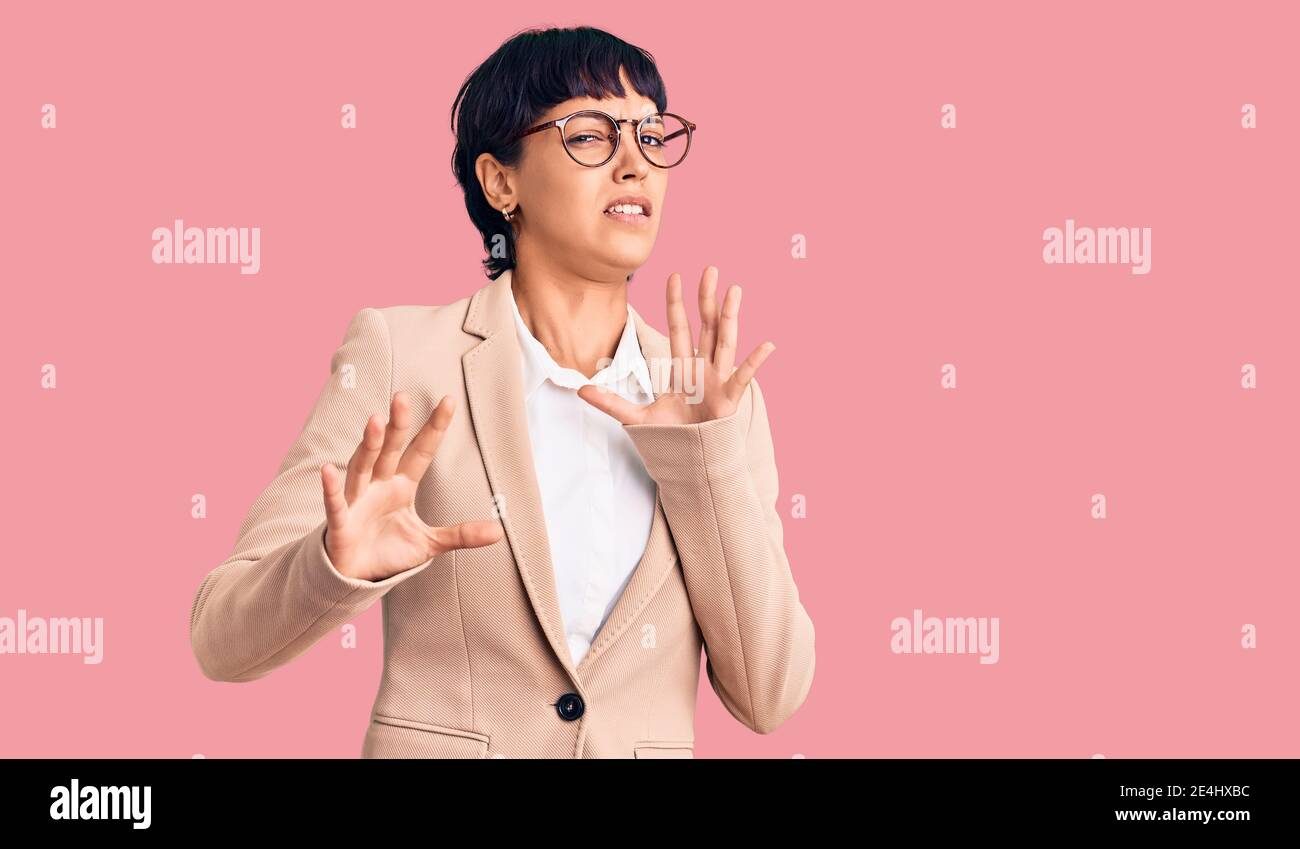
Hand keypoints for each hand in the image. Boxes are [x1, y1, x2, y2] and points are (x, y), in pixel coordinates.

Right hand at [320, 392, 503, 581]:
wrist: (356, 575)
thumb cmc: (389, 550)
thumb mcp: (429, 543)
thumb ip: (461, 534)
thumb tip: (499, 531)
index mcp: (402, 485)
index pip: (422, 451)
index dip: (434, 427)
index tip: (449, 400)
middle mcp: (379, 485)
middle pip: (390, 450)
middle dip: (397, 425)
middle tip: (403, 397)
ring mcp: (358, 500)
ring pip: (363, 467)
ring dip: (369, 446)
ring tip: (376, 422)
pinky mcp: (341, 522)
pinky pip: (336, 503)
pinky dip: (331, 488)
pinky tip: (328, 469)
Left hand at [578, 266, 773, 425]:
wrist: (692, 464)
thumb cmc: (672, 440)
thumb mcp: (637, 418)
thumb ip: (611, 403)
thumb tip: (581, 389)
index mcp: (682, 369)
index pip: (679, 329)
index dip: (676, 304)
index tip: (674, 276)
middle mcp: (702, 369)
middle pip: (705, 326)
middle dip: (706, 298)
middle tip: (709, 269)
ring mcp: (718, 381)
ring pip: (725, 341)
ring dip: (730, 316)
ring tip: (734, 290)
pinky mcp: (729, 399)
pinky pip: (743, 377)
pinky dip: (755, 362)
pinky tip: (766, 344)